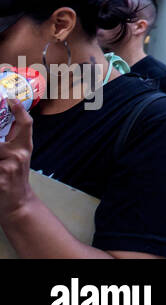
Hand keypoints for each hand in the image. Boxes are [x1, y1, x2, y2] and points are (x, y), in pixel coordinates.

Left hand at [0, 100, 34, 218]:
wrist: (17, 204)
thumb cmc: (13, 179)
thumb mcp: (18, 159)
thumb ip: (10, 144)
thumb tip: (2, 126)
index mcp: (24, 148)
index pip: (25, 125)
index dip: (19, 110)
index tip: (11, 100)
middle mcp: (18, 156)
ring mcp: (8, 168)